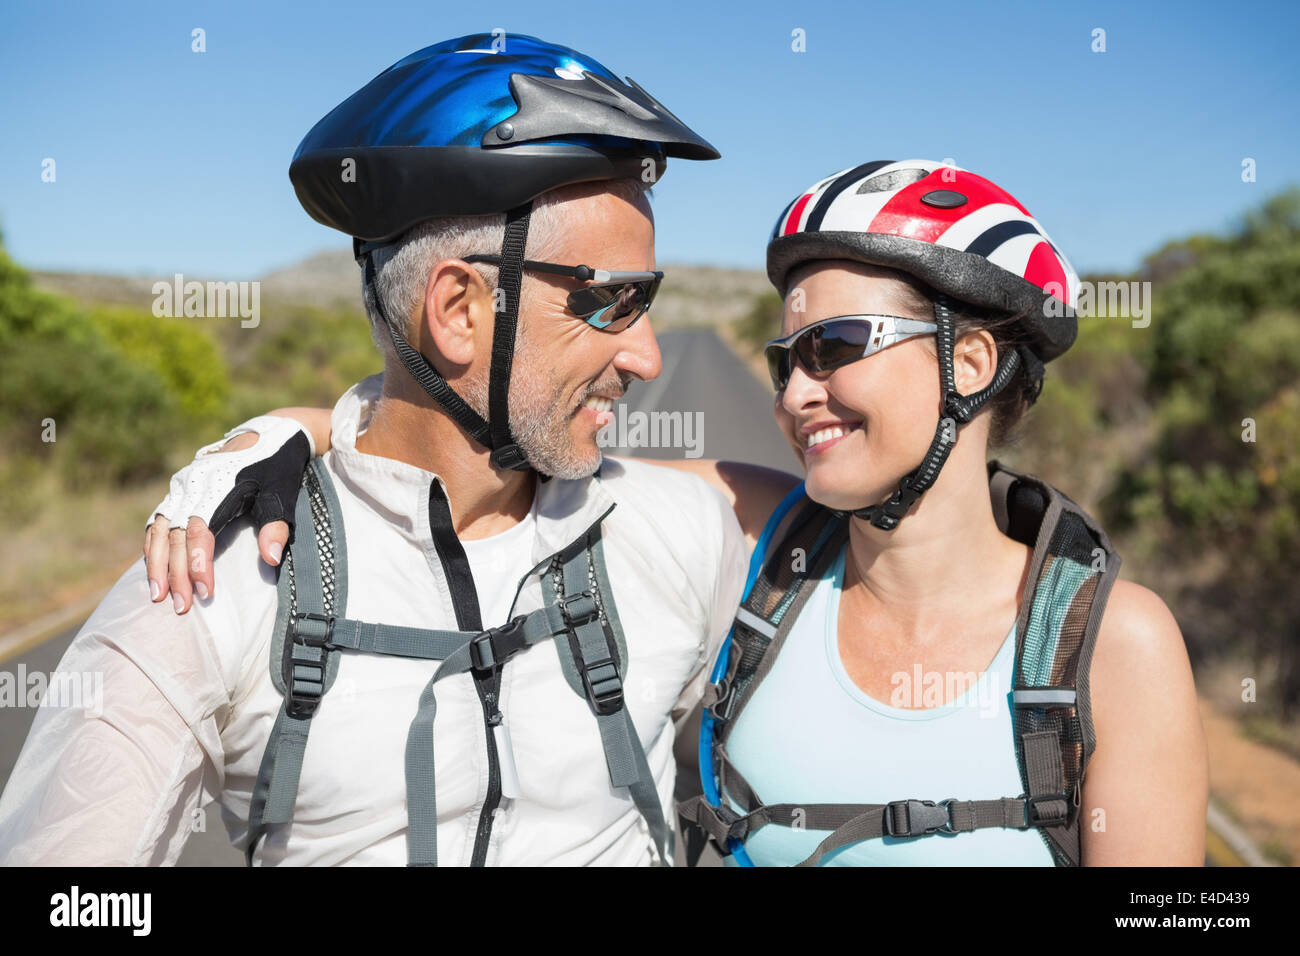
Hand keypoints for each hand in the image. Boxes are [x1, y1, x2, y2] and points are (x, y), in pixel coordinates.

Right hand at [144, 416, 313, 612]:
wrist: (271, 435)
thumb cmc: (279, 469)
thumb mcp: (284, 494)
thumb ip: (277, 526)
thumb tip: (271, 559)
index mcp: (218, 484)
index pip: (199, 531)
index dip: (199, 563)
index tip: (206, 592)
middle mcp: (192, 483)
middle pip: (175, 534)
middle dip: (175, 572)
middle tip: (181, 606)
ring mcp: (181, 485)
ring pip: (158, 528)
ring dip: (155, 562)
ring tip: (157, 595)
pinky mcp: (179, 489)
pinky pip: (158, 520)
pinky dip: (153, 545)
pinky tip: (154, 569)